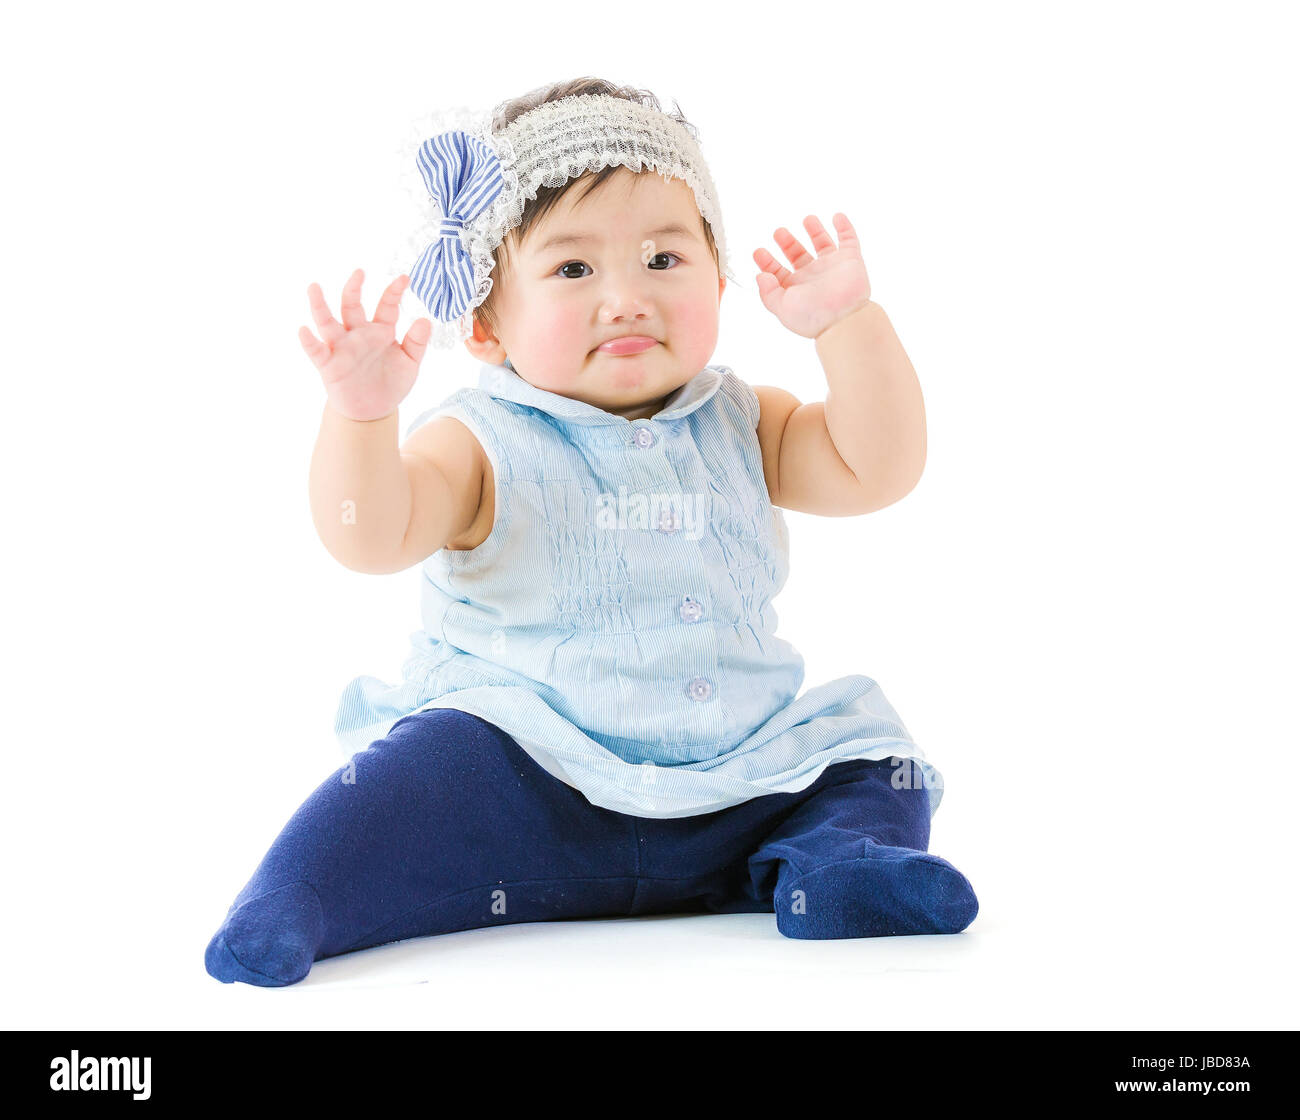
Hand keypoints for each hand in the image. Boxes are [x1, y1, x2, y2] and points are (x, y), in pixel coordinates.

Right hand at [299, 269, 431, 421]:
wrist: (374, 411)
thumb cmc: (391, 383)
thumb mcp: (410, 363)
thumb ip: (417, 342)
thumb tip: (426, 320)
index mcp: (380, 331)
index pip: (386, 306)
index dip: (394, 292)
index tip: (405, 278)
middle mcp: (358, 334)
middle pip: (352, 305)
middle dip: (354, 288)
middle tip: (360, 272)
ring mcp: (342, 347)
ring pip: (328, 322)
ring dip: (319, 305)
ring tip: (314, 287)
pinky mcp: (329, 364)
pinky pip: (317, 351)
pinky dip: (309, 341)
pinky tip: (304, 330)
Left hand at [753, 213, 871, 338]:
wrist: (842, 318)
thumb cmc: (812, 316)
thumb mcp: (781, 306)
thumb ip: (768, 292)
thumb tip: (760, 276)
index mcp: (795, 288)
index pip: (778, 272)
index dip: (767, 262)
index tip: (758, 251)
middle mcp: (813, 277)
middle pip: (798, 255)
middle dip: (788, 243)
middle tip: (778, 232)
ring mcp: (832, 267)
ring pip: (822, 244)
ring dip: (815, 231)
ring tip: (807, 219)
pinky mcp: (850, 260)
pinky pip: (849, 240)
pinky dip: (844, 227)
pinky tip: (837, 216)